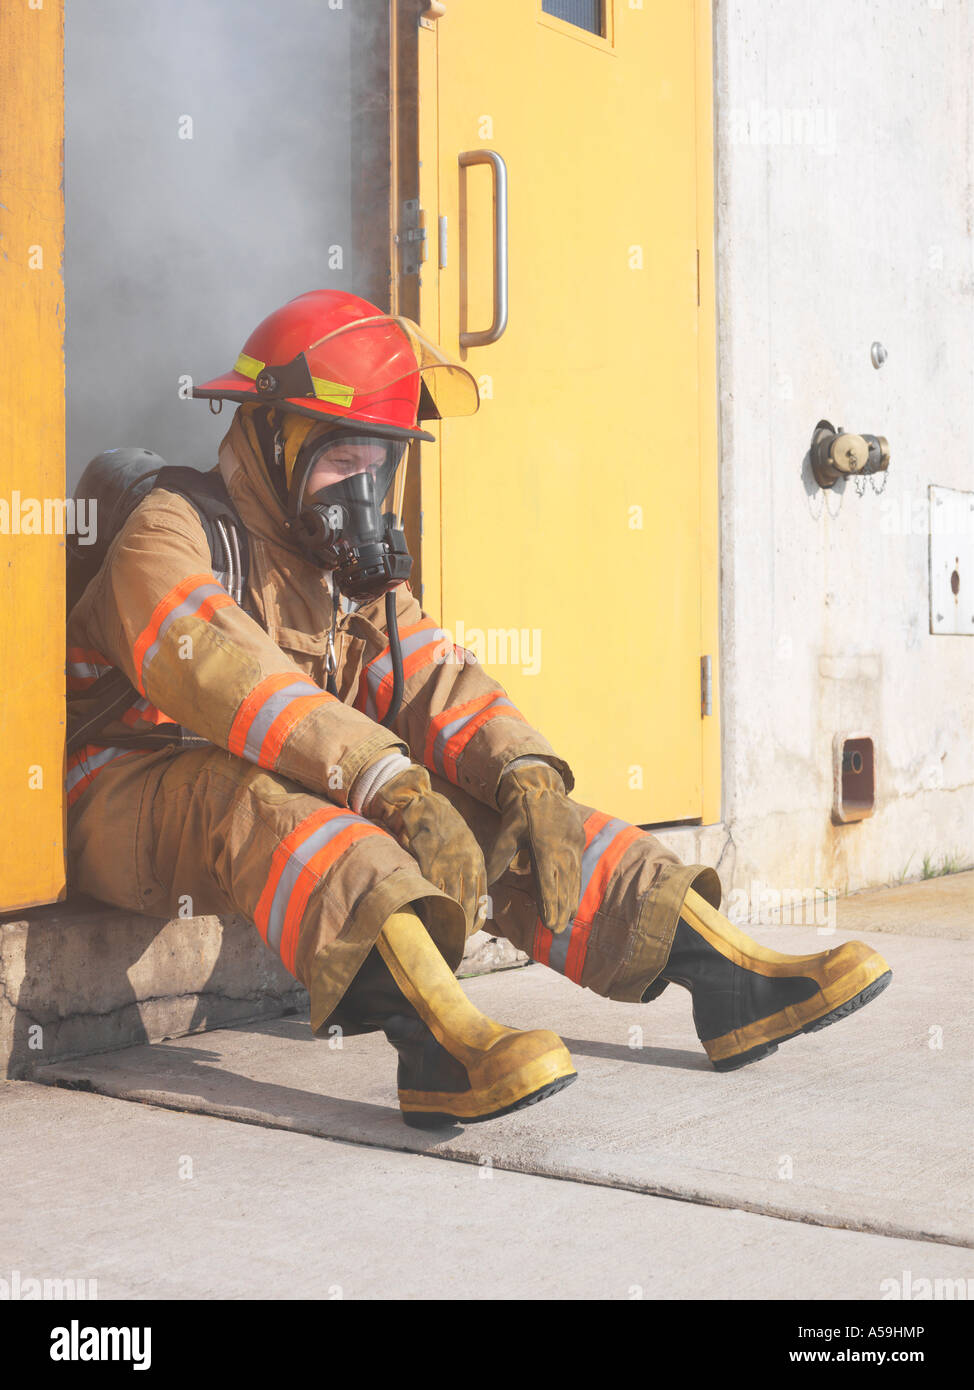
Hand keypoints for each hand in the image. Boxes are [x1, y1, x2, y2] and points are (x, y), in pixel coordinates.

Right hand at [368, 764, 487, 934]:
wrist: (428, 805)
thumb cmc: (447, 826)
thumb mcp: (468, 847)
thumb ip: (471, 870)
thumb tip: (472, 894)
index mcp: (478, 863)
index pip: (481, 900)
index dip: (475, 920)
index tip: (468, 933)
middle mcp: (466, 866)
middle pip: (466, 905)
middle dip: (461, 926)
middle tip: (453, 941)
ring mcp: (448, 864)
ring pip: (449, 901)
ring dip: (444, 920)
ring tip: (439, 935)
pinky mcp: (430, 862)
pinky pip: (432, 890)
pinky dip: (430, 905)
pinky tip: (426, 916)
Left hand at [485, 762, 585, 934]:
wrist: (541, 785)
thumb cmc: (520, 810)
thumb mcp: (507, 831)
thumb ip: (500, 857)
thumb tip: (489, 880)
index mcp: (544, 845)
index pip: (547, 881)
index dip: (549, 904)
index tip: (549, 922)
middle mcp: (562, 847)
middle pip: (562, 884)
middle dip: (560, 908)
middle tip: (557, 929)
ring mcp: (573, 844)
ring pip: (572, 877)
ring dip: (570, 899)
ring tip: (567, 919)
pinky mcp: (578, 840)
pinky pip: (577, 867)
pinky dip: (575, 885)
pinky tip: (573, 898)